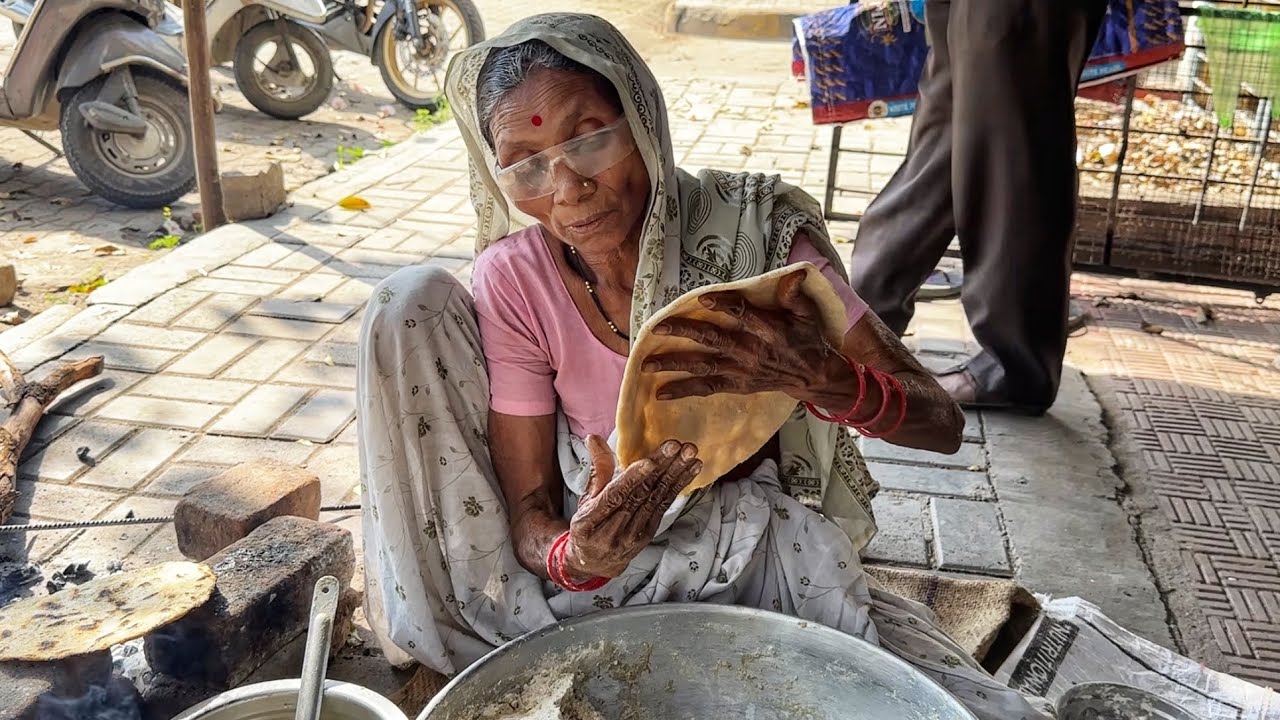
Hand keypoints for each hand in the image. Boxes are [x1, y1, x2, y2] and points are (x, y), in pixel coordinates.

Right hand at [562, 436, 700, 578]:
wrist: (595, 562)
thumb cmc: (588, 525)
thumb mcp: (585, 498)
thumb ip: (596, 469)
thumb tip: (594, 438)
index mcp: (590, 519)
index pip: (615, 497)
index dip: (632, 479)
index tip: (649, 462)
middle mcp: (614, 530)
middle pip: (641, 495)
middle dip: (661, 468)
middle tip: (677, 447)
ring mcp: (633, 534)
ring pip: (656, 499)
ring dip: (676, 474)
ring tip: (689, 454)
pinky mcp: (648, 533)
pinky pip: (665, 506)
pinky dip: (679, 486)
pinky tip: (691, 470)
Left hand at [641, 270, 834, 401]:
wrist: (813, 376)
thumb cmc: (807, 339)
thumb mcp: (808, 314)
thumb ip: (795, 295)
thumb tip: (794, 274)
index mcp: (767, 330)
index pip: (741, 313)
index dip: (722, 304)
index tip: (701, 297)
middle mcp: (749, 351)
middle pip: (712, 339)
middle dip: (683, 332)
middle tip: (656, 327)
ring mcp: (740, 370)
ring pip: (702, 365)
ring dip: (673, 364)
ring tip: (645, 364)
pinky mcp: (735, 385)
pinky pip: (706, 388)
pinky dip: (683, 390)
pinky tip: (659, 393)